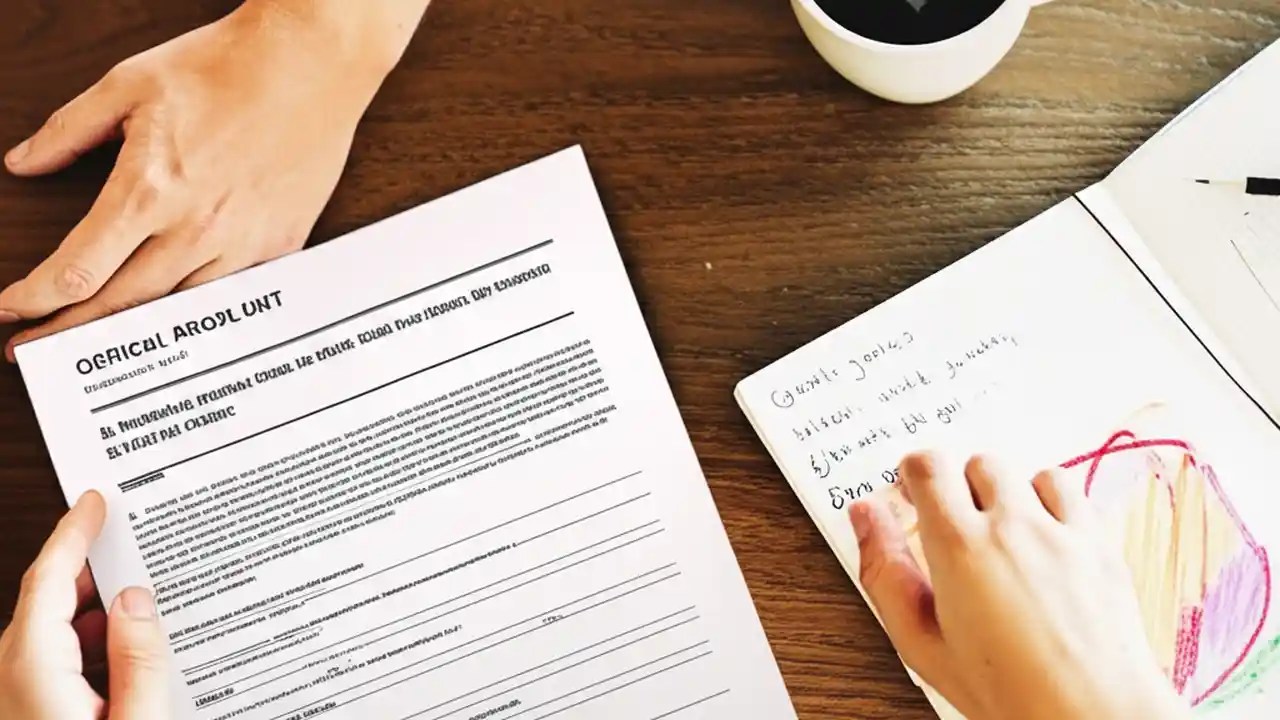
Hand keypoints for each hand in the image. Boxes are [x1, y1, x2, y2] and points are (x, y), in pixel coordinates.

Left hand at [0, 492, 169, 718]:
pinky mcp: (25, 718)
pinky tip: (130, 671)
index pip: (48, 583)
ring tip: (150, 622)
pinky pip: (51, 673)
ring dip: (96, 625)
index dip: (73, 536)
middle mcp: (9, 684)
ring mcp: (12, 703)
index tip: (93, 502)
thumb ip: (140, 664)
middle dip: (93, 577)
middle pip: (46, 608)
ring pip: (50, 642)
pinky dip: (87, 656)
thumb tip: (137, 602)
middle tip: (137, 550)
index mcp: (34, 673)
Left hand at [1, 0, 404, 359]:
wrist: (312, 61)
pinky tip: (181, 324)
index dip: (34, 299)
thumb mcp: (129, 84)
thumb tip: (23, 162)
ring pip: (179, 311)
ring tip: (102, 348)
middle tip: (36, 353)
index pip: (77, 268)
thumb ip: (69, 130)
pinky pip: (233, 296)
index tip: (10, 311)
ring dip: (135, 333)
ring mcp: (243, 242)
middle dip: (69, 333)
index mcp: (149, 188)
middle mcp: (195, 227)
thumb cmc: (227, 66)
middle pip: (120, 304)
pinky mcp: (280, 244)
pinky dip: (201, 315)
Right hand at [850, 453, 1189, 719]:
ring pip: (1025, 471)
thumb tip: (865, 516)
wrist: (1091, 715)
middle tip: (959, 524)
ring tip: (1006, 533)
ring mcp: (1062, 530)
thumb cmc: (1007, 692)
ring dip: (1010, 491)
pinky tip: (1045, 535)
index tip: (914, 486)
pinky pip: (1071, 488)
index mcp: (959, 547)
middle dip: (962, 485)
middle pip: (977, 462)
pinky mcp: (1100, 541)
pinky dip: (1053, 501)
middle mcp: (1012, 526)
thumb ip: (884, 571)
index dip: (915, 470)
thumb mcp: (921, 642)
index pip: (929, 465)